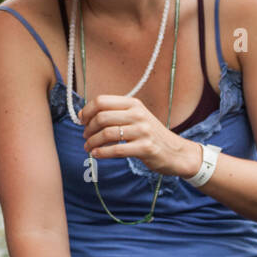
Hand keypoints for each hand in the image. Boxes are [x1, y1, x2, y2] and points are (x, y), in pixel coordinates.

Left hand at [78, 95, 200, 178]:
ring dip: (92, 142)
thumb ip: (115, 113)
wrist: (176, 152)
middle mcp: (138, 114)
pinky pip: (116, 149)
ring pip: (107, 134)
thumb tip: (83, 115)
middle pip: (102, 117)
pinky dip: (101, 153)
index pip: (102, 101)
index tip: (81, 121)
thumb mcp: (136, 117)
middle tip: (85, 136)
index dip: (87, 111)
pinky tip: (96, 155)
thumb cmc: (150, 135)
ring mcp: (143, 131)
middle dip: (88, 128)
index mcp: (133, 104)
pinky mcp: (145, 148)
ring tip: (88, 147)